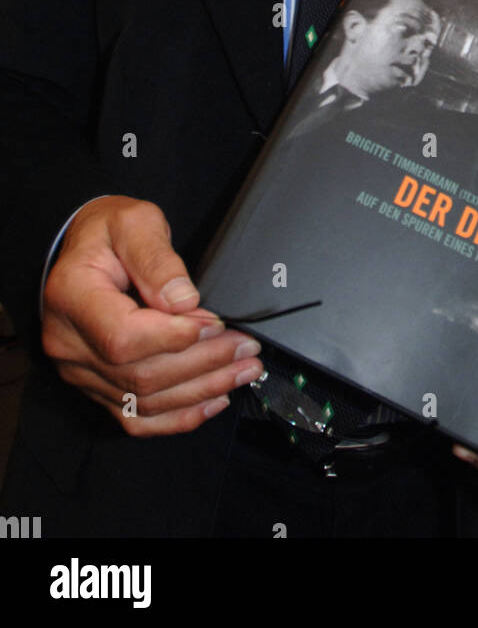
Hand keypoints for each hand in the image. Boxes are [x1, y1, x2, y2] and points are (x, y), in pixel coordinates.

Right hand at [42, 195, 263, 435]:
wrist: (89, 249)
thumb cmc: (110, 232)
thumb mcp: (135, 223)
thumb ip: (157, 258)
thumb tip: (185, 301)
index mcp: (72, 297)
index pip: (123, 337)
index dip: (175, 338)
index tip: (216, 323)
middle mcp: (68, 343)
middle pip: (140, 374)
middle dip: (203, 364)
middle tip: (247, 347)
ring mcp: (80, 371)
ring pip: (144, 400)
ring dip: (201, 390)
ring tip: (244, 369)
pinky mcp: (97, 386)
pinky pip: (136, 417)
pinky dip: (178, 416)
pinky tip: (214, 400)